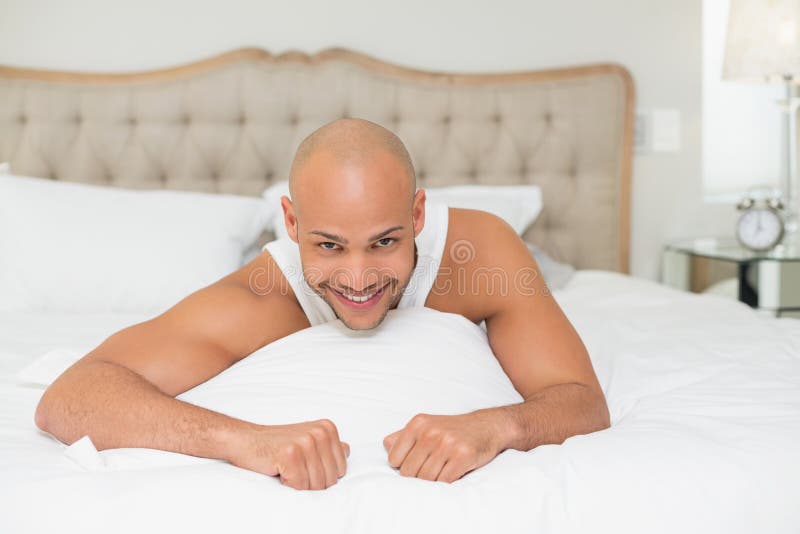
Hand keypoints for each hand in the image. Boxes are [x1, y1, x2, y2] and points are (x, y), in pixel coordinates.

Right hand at [228, 419, 349, 489]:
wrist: (247, 440)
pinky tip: (280, 470)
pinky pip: (300, 486)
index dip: (322, 476)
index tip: (305, 466)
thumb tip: (347, 449)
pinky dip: (288, 485)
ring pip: (316, 484)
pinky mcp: (291, 454)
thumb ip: (328, 446)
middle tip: (294, 469)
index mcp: (328, 429)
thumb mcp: (308, 439)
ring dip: (299, 484)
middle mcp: (320, 433)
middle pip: (330, 479)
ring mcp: (306, 442)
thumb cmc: (277, 444)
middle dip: (311, 482)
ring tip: (287, 468)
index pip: (340, 470)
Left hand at [383, 412, 503, 482]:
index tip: (414, 465)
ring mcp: (447, 443)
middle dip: (417, 478)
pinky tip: (451, 473)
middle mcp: (431, 432)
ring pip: (426, 479)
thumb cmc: (452, 429)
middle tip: (429, 472)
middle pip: (409, 472)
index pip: (394, 459)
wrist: (486, 426)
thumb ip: (403, 436)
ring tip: (440, 472)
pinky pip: (444, 481)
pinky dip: (445, 482)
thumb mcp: (426, 424)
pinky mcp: (463, 455)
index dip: (402, 467)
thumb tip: (386, 445)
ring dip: (432, 481)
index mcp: (418, 424)